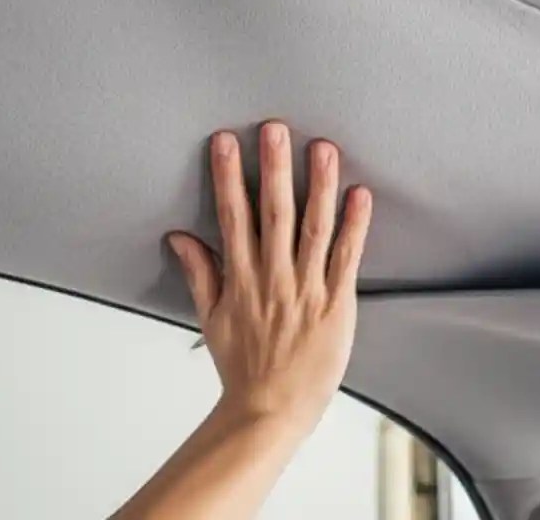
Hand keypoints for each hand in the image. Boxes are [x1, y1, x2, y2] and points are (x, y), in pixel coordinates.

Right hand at [167, 121, 372, 432]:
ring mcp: (307, 290)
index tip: (225, 142)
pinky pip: (346, 258)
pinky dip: (354, 226)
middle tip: (274, 129)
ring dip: (318, 186)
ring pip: (313, 228)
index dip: (229, 177)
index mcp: (241, 279)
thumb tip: (179, 237)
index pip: (233, 218)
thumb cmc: (244, 366)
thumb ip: (200, 273)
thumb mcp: (212, 319)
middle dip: (273, 168)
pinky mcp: (337, 304)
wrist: (272, 410)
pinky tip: (360, 195)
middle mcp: (273, 279)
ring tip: (322, 148)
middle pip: (273, 214)